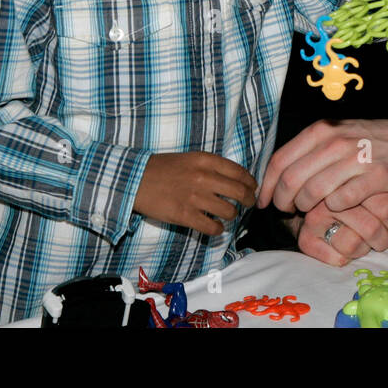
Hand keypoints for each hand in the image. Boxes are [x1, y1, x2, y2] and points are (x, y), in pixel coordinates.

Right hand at [133, 152, 256, 235]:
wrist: (135, 180)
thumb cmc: (162, 168)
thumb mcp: (189, 158)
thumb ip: (210, 166)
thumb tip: (232, 178)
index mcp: (205, 161)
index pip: (239, 172)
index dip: (250, 182)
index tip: (252, 187)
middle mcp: (204, 178)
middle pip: (239, 192)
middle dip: (248, 200)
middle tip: (247, 204)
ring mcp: (195, 197)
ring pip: (229, 211)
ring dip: (231, 215)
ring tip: (227, 215)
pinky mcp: (185, 215)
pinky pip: (212, 227)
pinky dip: (217, 229)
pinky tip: (215, 226)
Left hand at [258, 117, 387, 214]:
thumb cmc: (372, 142)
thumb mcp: (338, 134)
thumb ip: (310, 150)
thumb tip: (276, 173)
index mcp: (322, 130)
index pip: (281, 160)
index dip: (267, 186)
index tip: (264, 202)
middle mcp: (336, 141)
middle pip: (292, 180)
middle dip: (283, 202)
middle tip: (287, 212)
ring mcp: (356, 159)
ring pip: (313, 192)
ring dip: (307, 209)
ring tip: (310, 213)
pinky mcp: (376, 177)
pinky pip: (342, 201)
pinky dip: (334, 210)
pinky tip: (337, 209)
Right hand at [294, 194, 387, 266]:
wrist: (326, 208)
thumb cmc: (365, 201)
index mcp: (352, 177)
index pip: (386, 205)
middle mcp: (330, 193)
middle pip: (372, 226)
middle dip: (381, 234)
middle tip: (377, 230)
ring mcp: (314, 216)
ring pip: (354, 244)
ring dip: (365, 248)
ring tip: (362, 239)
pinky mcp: (306, 238)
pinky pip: (338, 258)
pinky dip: (346, 259)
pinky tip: (344, 249)